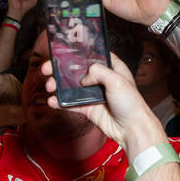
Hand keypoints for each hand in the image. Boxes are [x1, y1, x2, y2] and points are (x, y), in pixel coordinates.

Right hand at [41, 51, 166, 151]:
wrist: (130, 128)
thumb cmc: (131, 104)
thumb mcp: (117, 80)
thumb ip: (98, 72)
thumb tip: (83, 77)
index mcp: (111, 68)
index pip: (92, 56)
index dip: (77, 53)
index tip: (62, 52)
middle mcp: (101, 80)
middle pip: (76, 70)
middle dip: (60, 69)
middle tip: (48, 69)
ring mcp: (93, 94)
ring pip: (70, 87)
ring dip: (57, 86)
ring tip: (50, 86)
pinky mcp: (87, 108)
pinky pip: (70, 104)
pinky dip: (60, 102)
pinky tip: (53, 101)